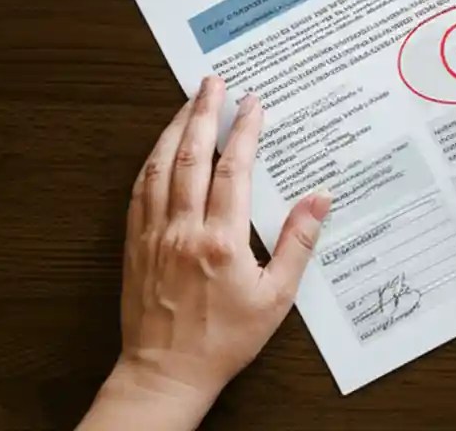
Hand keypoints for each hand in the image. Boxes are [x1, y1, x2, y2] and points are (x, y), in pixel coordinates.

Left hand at [80, 76, 330, 429]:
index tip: (252, 104)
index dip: (243, 131)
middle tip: (213, 82)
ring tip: (187, 102)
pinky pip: (140, 191)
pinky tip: (160, 149)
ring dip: (173, 129)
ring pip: (160, 167)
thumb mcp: (276, 296)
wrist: (166, 372)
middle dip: (203, 112)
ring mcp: (153, 235)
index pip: (232, 170)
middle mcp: (182, 230)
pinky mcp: (135, 245)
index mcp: (221, 241)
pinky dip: (151, 161)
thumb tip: (320, 199)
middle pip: (191, 156)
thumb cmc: (225, 340)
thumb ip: (298, 242)